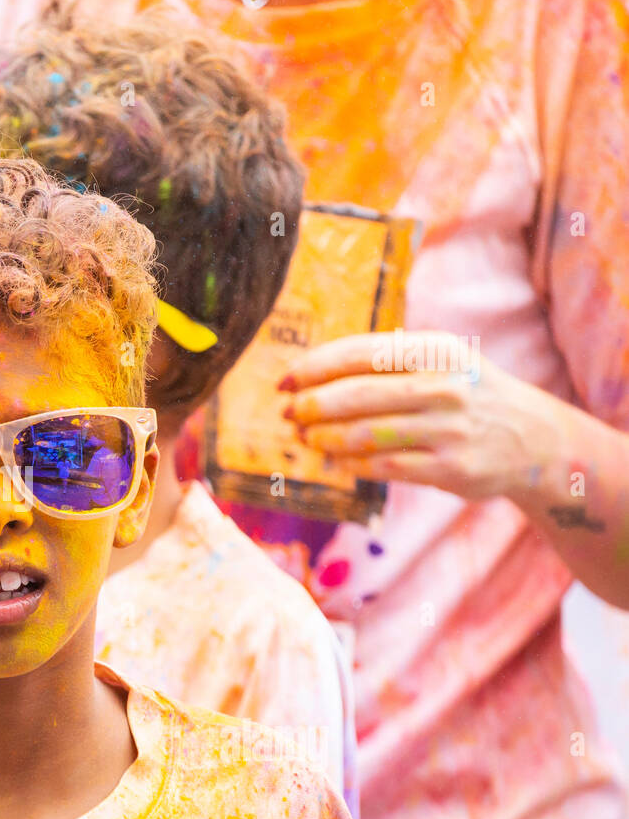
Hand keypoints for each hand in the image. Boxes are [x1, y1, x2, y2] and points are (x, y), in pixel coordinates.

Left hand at [281, 331, 560, 500]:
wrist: (532, 437)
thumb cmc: (465, 394)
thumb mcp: (438, 362)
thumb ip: (384, 364)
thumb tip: (310, 377)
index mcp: (436, 350)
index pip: (361, 353)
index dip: (316, 366)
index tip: (285, 380)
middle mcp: (445, 385)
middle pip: (359, 394)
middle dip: (314, 405)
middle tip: (288, 413)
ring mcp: (450, 428)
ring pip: (368, 433)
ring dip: (326, 438)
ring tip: (304, 439)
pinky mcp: (451, 467)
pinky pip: (385, 466)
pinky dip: (352, 464)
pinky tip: (334, 461)